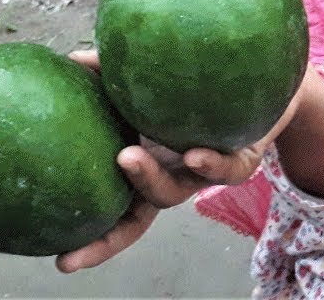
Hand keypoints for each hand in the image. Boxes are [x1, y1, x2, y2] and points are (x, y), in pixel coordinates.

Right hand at [57, 49, 304, 271]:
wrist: (265, 76)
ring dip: (149, 178)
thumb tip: (71, 59)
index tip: (58, 262)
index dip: (92, 238)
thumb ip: (111, 73)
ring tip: (127, 157)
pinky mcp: (243, 159)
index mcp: (146, 164)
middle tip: (74, 252)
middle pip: (138, 219)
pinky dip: (210, 163)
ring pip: (175, 191)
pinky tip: (193, 154)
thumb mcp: (149, 79)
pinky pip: (227, 168)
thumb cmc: (198, 85)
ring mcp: (205, 171)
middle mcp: (173, 176)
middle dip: (108, 240)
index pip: (113, 209)